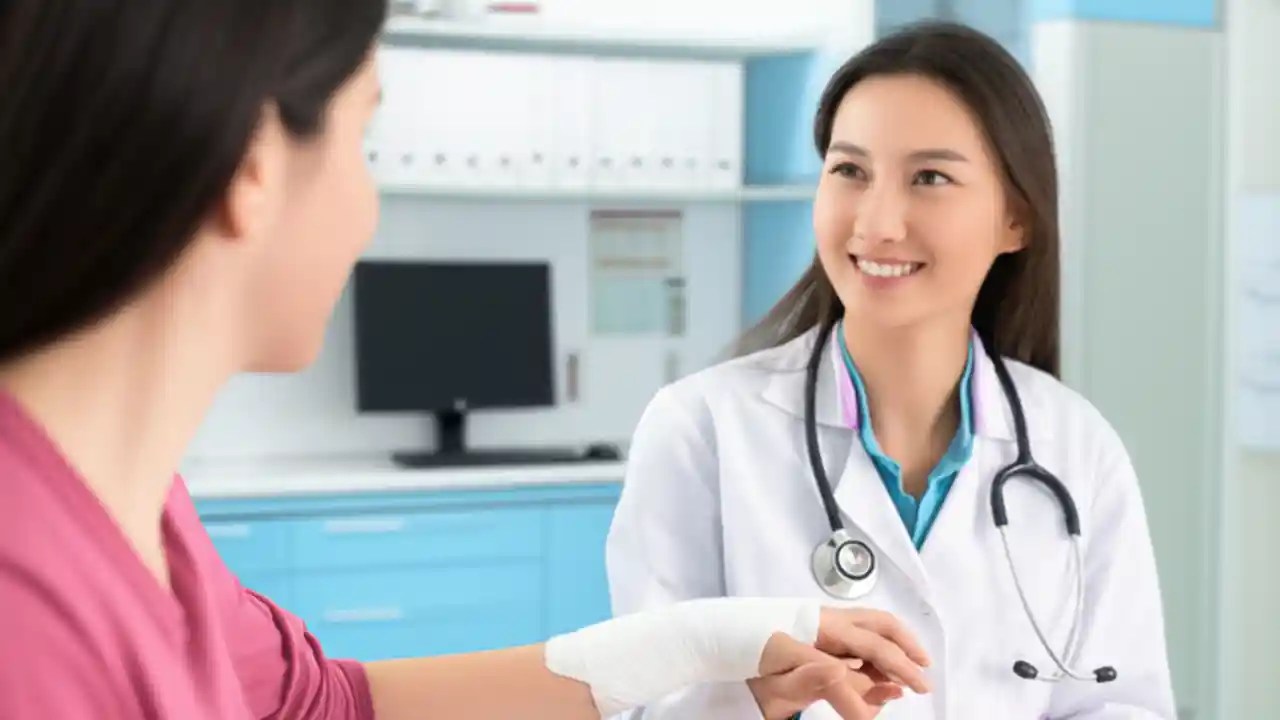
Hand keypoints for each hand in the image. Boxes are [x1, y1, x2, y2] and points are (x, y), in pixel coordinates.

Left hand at [750, 607, 931, 718]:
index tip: (899, 698)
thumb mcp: (777, 677)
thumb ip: (813, 678)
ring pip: (871, 629)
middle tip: (923, 672)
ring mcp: (823, 627)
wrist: (717, 643)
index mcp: (822, 627)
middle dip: (905, 647)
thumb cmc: (746, 657)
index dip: (891, 675)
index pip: (871, 649)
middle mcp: (828, 622)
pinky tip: (876, 676)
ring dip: (892, 650)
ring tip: (905, 676)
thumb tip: (848, 674)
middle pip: (879, 624)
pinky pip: (855, 639)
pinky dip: (873, 654)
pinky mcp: (817, 636)